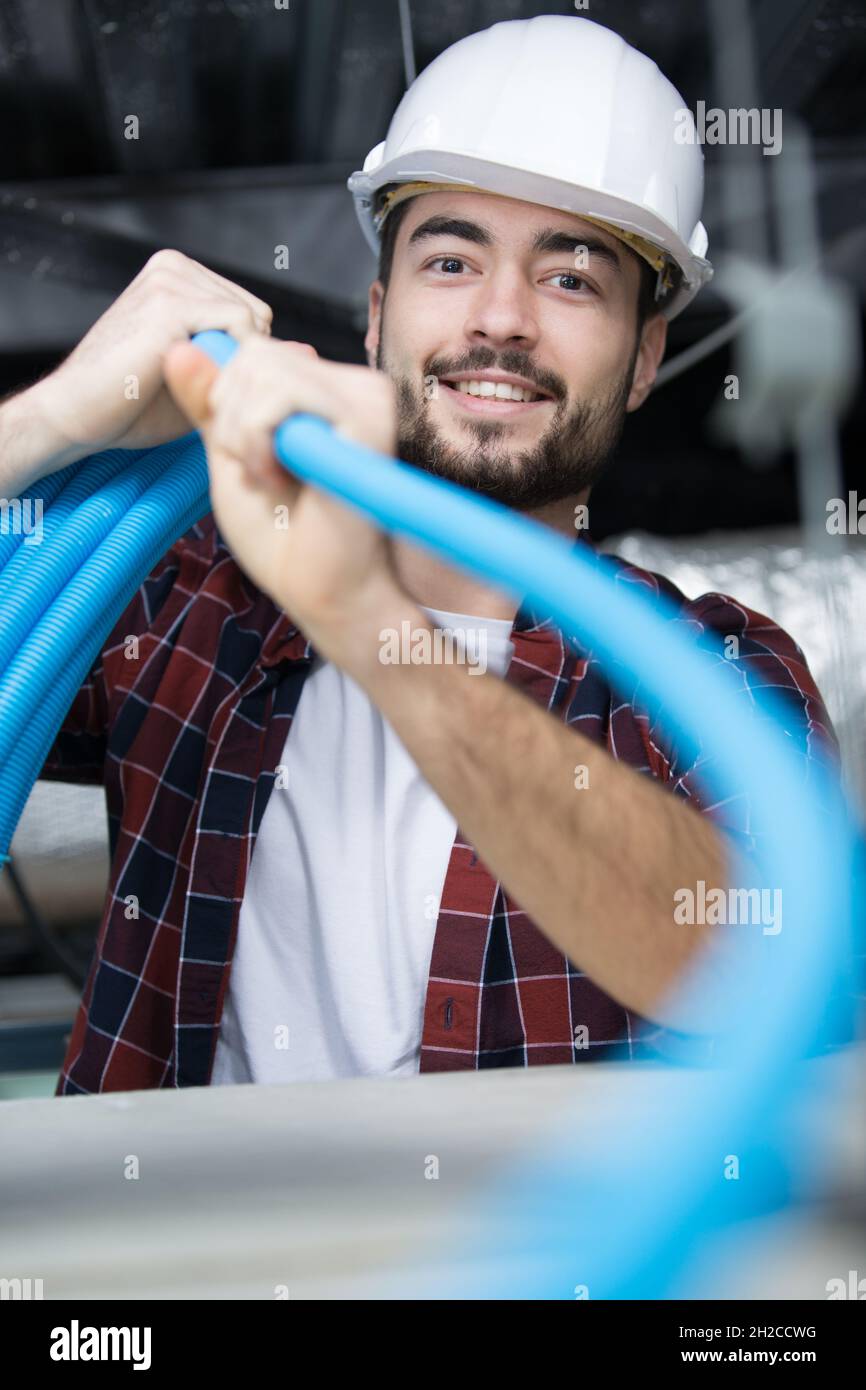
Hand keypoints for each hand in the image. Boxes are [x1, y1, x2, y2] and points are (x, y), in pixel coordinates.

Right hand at [32, 249, 271, 465]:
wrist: (76, 417)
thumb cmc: (130, 405)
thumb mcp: (204, 379)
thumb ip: (250, 362)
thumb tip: (310, 353)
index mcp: (178, 276)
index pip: (251, 311)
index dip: (243, 358)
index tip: (216, 388)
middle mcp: (174, 267)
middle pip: (258, 314)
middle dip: (242, 361)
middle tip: (206, 394)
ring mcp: (171, 280)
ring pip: (252, 322)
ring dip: (234, 367)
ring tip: (194, 391)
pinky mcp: (170, 304)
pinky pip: (239, 328)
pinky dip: (231, 363)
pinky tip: (196, 385)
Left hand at [163, 335, 413, 671]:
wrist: (323, 593)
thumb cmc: (285, 540)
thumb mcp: (231, 458)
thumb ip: (209, 404)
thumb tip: (179, 348)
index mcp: (329, 393)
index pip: (257, 352)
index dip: (227, 401)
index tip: (246, 458)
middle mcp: (356, 387)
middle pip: (256, 353)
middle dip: (231, 416)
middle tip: (256, 472)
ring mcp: (367, 398)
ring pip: (264, 368)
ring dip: (244, 433)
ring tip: (270, 478)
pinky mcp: (367, 419)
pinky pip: (281, 395)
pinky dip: (259, 440)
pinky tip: (280, 479)